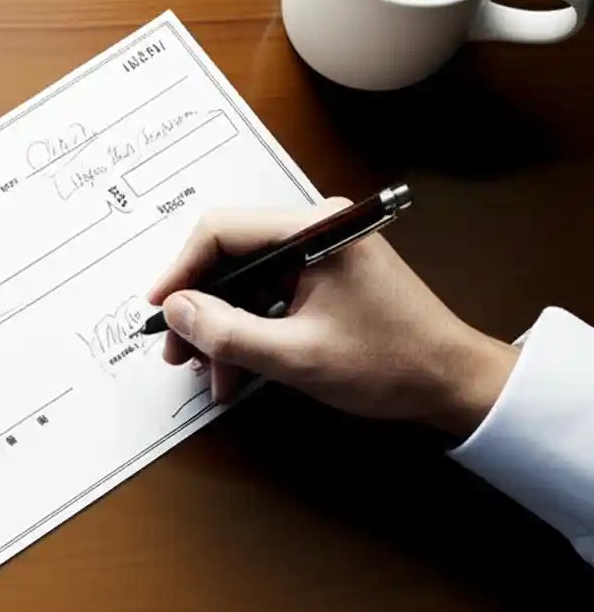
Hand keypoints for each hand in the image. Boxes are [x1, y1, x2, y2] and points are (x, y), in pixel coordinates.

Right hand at [148, 198, 518, 439]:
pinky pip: (268, 295)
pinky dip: (249, 330)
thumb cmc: (391, 364)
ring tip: (210, 372)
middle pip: (230, 256)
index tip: (159, 308)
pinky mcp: (324, 276)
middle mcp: (317, 228)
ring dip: (222, 327)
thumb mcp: (295, 355)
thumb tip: (177, 309)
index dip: (180, 270)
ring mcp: (321, 252)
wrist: (452, 383)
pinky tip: (238, 368)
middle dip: (200, 308)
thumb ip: (227, 332)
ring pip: (245, 281)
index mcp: (314, 229)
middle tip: (178, 351)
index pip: (221, 231)